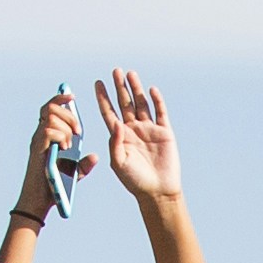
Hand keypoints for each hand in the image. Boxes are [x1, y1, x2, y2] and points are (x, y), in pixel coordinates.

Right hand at [15, 88, 80, 221]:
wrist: (41, 201)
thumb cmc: (55, 187)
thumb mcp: (74, 174)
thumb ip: (84, 164)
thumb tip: (95, 156)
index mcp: (48, 136)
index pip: (51, 108)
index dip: (60, 99)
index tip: (73, 96)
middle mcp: (40, 135)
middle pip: (51, 108)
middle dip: (69, 115)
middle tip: (79, 132)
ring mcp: (37, 141)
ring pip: (50, 117)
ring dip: (65, 126)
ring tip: (71, 143)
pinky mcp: (36, 149)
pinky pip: (48, 131)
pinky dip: (60, 136)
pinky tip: (66, 148)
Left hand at [97, 70, 180, 201]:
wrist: (157, 191)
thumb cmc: (135, 181)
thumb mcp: (118, 163)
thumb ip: (115, 143)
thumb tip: (116, 123)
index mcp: (120, 136)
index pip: (109, 112)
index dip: (103, 98)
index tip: (97, 83)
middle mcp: (133, 130)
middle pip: (124, 103)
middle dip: (119, 87)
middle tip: (115, 71)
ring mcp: (149, 129)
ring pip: (141, 104)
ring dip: (136, 89)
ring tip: (130, 74)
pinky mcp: (164, 132)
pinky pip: (160, 112)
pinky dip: (157, 100)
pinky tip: (151, 90)